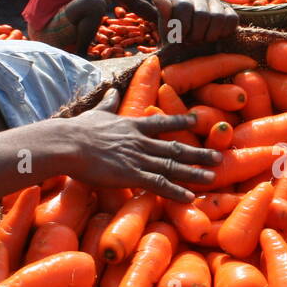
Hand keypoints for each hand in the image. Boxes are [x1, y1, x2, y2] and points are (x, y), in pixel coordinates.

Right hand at [64, 87, 220, 201]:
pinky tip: (190, 197)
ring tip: (212, 177)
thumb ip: (107, 103)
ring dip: (193, 172)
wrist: (67, 143)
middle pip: (175, 148)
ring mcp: (138, 158)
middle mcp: (141, 141)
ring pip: (172, 166)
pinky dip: (176, 191)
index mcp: (133, 126)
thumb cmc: (77, 130)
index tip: (198, 121)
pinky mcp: (132, 175)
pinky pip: (159, 184)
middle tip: (218, 157)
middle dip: (198, 153)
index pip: (162, 123)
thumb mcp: (96, 112)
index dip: (181, 123)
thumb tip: (109, 89)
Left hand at [153, 0, 237, 46]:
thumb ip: (163, 16)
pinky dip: (224, 33)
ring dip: (210, 36)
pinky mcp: (228, 9)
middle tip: (192, 42)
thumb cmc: (176, 41)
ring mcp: (213, 0)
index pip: (184, 7)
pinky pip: (231, 19)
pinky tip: (215, 37)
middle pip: (202, 15)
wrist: (192, 50)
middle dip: (197, 35)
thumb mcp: (167, 32)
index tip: (180, 38)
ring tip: (203, 40)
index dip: (183, 28)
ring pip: (218, 17)